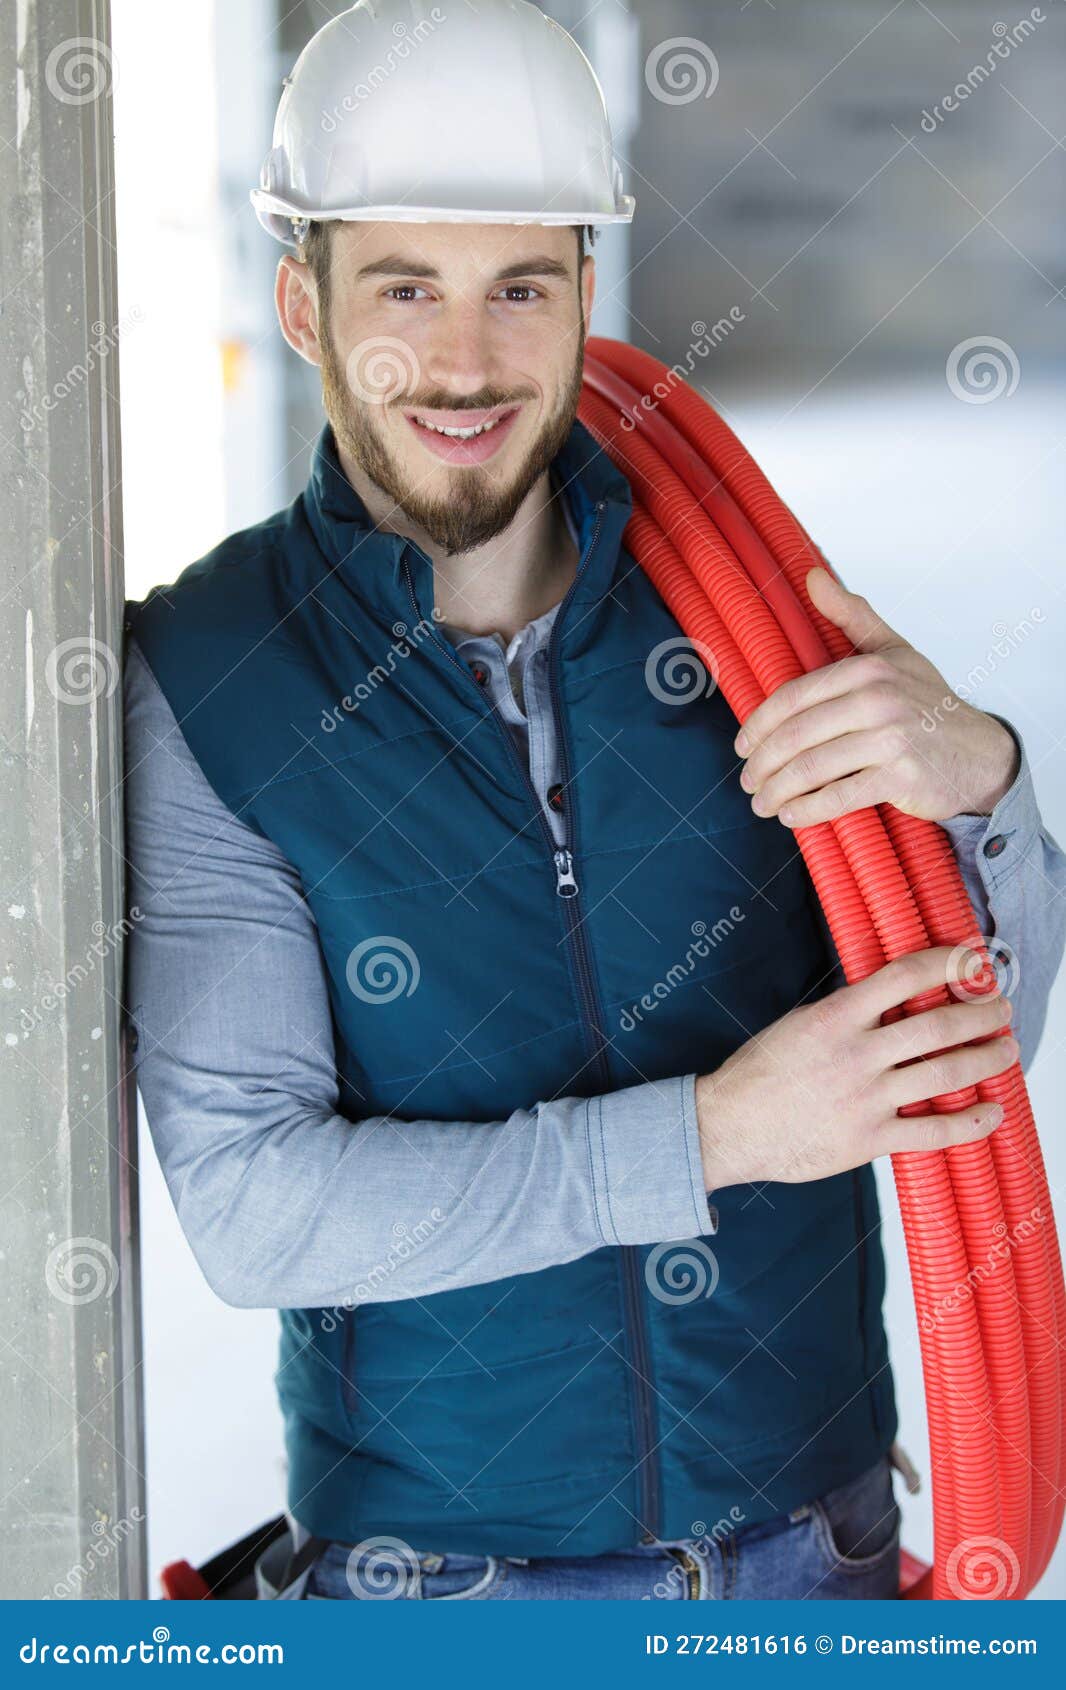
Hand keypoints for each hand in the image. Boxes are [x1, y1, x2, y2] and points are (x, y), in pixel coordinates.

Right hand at [694, 946, 1017, 1190]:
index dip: (946, 963)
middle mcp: (856, 1054)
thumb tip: (890, 1000)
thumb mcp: (798, 1023)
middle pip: (938, 1026)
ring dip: (987, 1058)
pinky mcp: (869, 1139)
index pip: (904, 976)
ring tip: (1007, 1049)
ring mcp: (865, 1098)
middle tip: (1001, 1008)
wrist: (729, 1125)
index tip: (970, 959)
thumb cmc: (758, 1074)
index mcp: (835, 1017)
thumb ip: (846, 1013)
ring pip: (945, 1074)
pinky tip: (992, 1111)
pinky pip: (935, 1131)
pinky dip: (972, 1122)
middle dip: (981, 1014)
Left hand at [734, 567, 1019, 825]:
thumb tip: (812, 577)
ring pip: (812, 769)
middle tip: (748, 780)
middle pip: (796, 736)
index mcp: (868, 669)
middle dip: (763, 763)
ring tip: (762, 802)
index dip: (760, 726)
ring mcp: (891, 739)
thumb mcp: (893, 651)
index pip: (794, 698)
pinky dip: (807, 810)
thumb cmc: (928, 704)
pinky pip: (839, 797)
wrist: (981, 754)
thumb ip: (852, 615)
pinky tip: (790, 816)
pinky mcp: (900, 777)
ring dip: (777, 790)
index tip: (742, 747)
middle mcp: (878, 700)